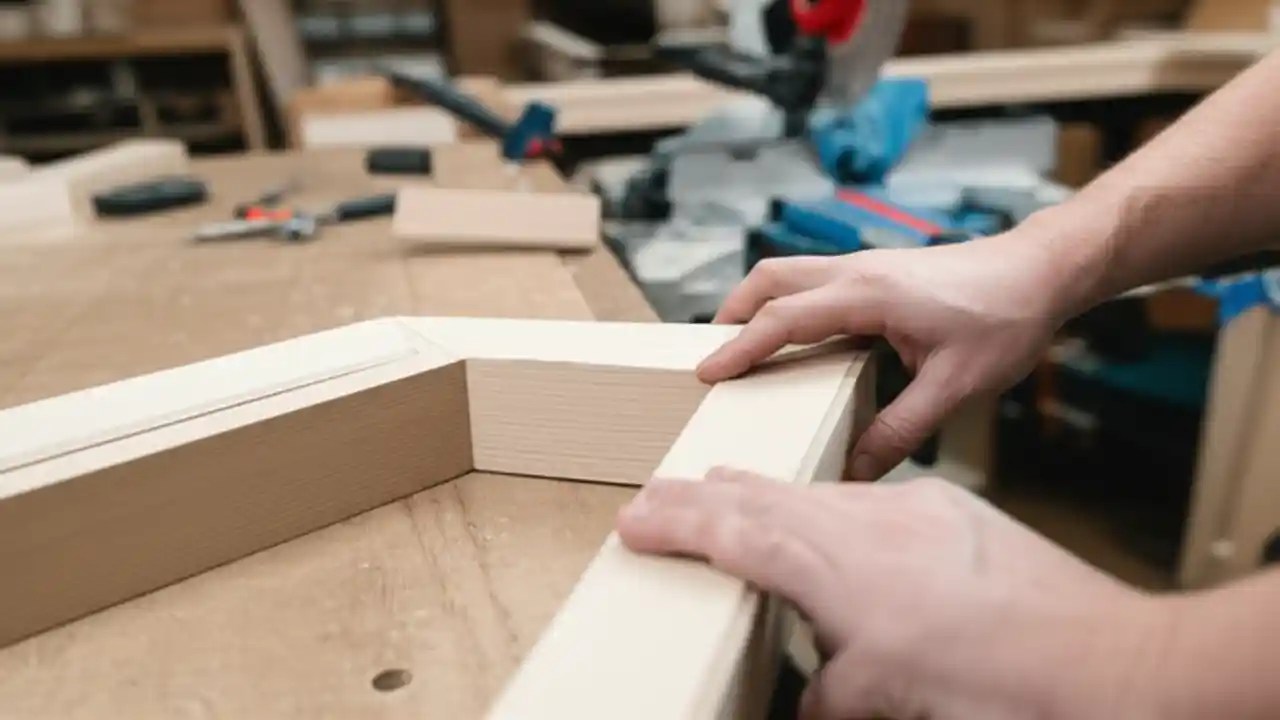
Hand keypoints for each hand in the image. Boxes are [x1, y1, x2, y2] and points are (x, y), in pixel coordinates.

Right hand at [618, 469, 1173, 718]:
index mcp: (840, 570)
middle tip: (659, 494)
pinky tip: (824, 521)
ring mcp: (911, 510)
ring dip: (762, 497)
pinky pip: (865, 499)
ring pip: (814, 493)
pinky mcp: (949, 510)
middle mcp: (867, 525)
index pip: (737, 534)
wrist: (1106, 659)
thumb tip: (806, 704)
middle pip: (765, 497)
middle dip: (705, 497)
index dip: (679, 524)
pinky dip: (824, 507)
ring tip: (725, 495)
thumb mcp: (895, 700)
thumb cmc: (1002, 685)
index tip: (633, 518)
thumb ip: (833, 694)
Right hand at [698, 234, 1069, 480]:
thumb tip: (856, 469)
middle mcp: (855, 272)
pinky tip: (797, 336)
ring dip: (756, 303)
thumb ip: (901, 429)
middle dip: (732, 314)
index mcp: (867, 296)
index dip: (741, 347)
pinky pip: (812, 279)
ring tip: (741, 344)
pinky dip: (786, 301)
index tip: (707, 372)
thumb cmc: (1004, 319)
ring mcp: (864, 266)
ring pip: (787, 271)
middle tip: (712, 357)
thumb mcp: (955, 386)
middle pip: (769, 279)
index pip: (784, 319)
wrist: (1040, 271)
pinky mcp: (876, 271)